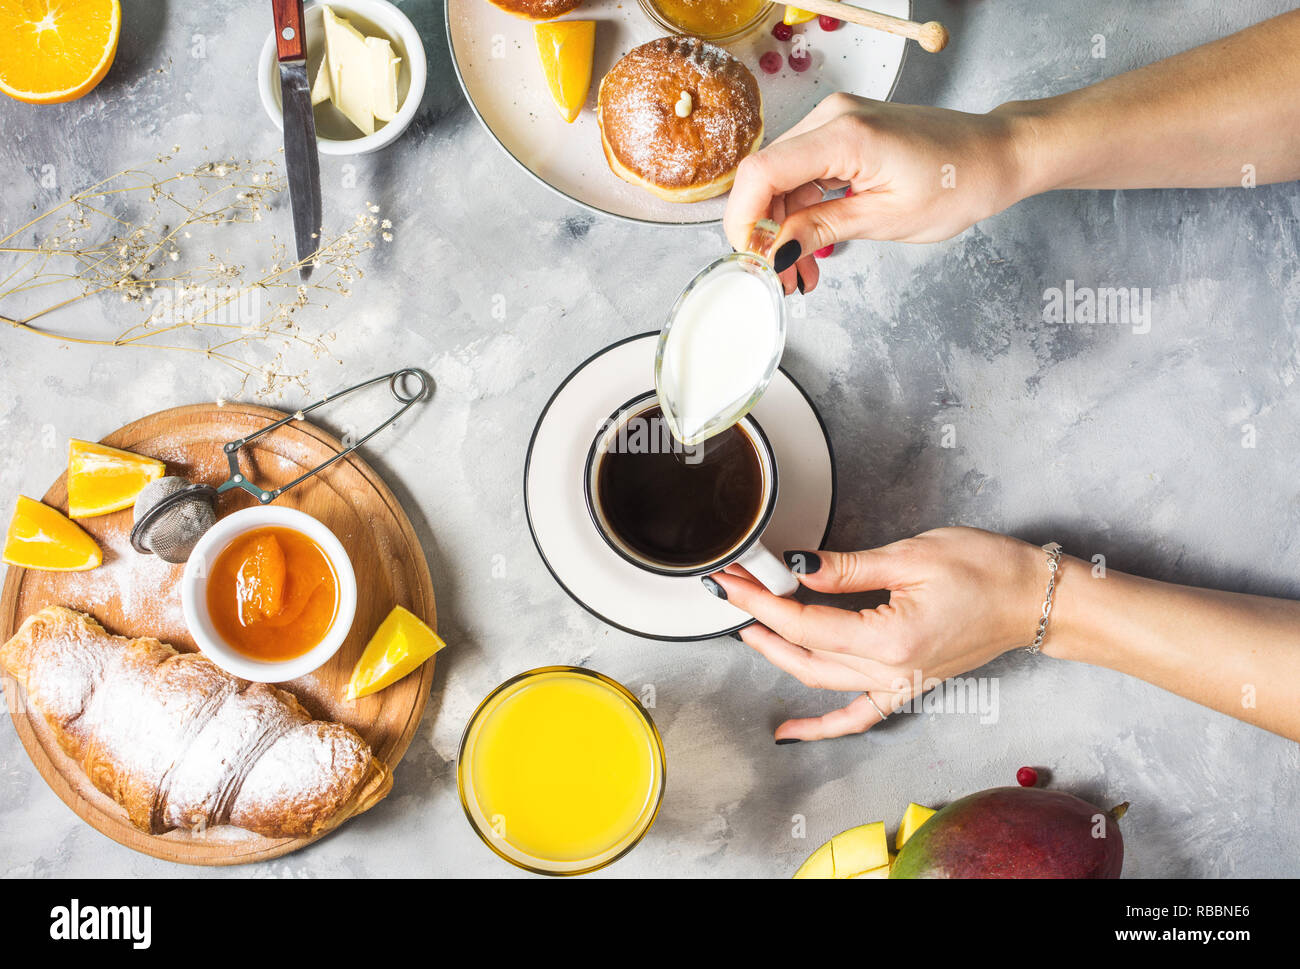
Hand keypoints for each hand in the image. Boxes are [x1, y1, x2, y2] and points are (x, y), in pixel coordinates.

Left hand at [708, 527, 1045, 740]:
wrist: (1033, 600)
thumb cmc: (986, 571)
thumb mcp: (910, 557)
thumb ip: (847, 568)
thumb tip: (798, 568)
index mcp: (889, 639)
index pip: (804, 624)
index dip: (762, 600)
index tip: (734, 580)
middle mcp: (890, 671)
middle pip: (804, 654)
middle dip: (760, 623)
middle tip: (730, 594)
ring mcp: (898, 684)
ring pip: (822, 681)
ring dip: (780, 657)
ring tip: (747, 630)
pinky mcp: (907, 686)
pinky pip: (858, 715)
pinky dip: (823, 726)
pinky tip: (792, 731)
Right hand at [723, 94, 1029, 293]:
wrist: (995, 154)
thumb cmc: (958, 181)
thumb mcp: (885, 219)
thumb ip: (821, 230)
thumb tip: (776, 251)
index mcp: (844, 134)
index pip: (762, 172)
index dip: (745, 220)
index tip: (752, 258)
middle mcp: (833, 116)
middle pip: (766, 176)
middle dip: (764, 231)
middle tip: (781, 278)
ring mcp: (836, 120)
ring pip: (780, 178)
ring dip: (782, 226)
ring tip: (800, 271)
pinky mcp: (842, 132)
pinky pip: (802, 171)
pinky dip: (800, 210)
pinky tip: (810, 244)